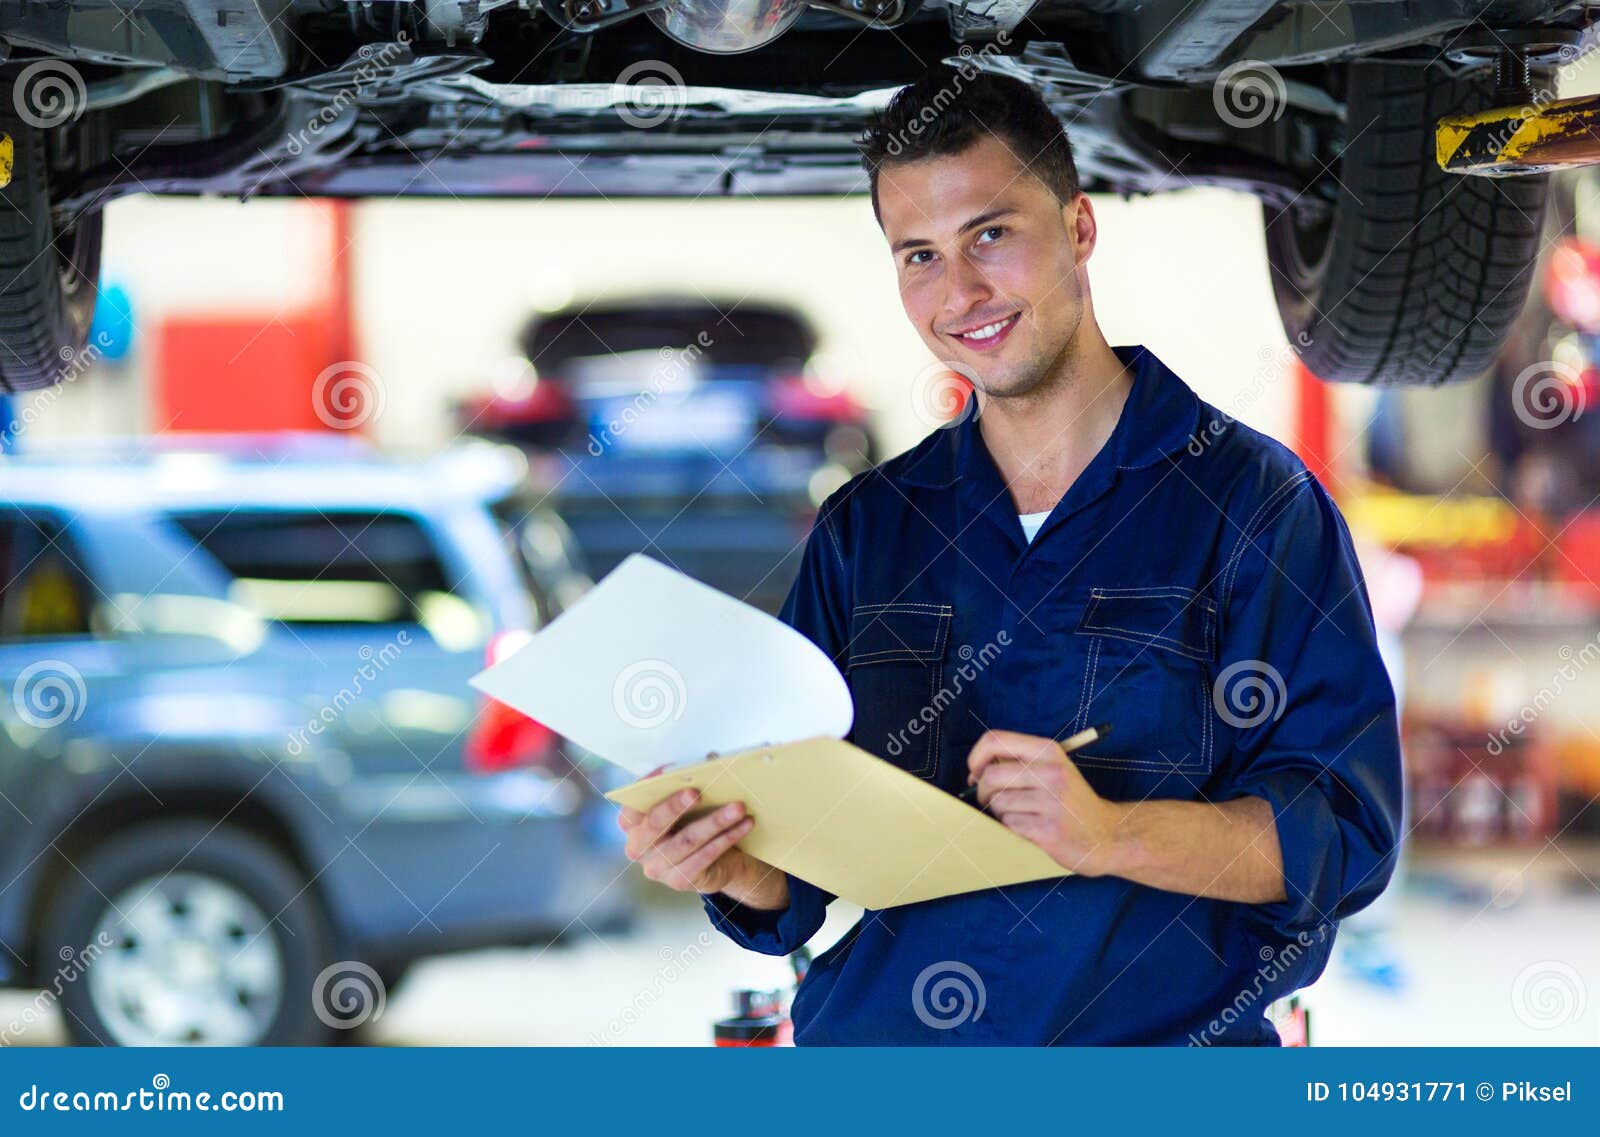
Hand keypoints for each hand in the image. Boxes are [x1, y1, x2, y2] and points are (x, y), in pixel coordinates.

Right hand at [617, 784, 787, 909]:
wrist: (716, 863)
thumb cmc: (693, 824)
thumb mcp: (687, 805)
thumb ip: (689, 782)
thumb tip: (710, 760)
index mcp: (632, 826)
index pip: (631, 807)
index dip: (646, 789)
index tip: (666, 772)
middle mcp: (638, 849)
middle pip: (655, 824)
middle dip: (676, 806)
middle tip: (698, 791)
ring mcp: (657, 868)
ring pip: (687, 840)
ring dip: (715, 821)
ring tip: (738, 807)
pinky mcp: (680, 881)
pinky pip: (706, 856)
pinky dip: (727, 838)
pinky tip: (745, 825)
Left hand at [966, 729, 1128, 874]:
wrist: (1106, 835)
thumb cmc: (1070, 801)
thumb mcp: (1051, 768)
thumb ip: (1016, 762)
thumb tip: (975, 771)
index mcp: (1048, 750)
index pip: (995, 740)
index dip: (975, 757)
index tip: (975, 773)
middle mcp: (1051, 772)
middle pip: (990, 776)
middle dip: (983, 792)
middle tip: (994, 801)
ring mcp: (1052, 801)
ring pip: (997, 803)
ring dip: (1001, 814)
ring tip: (1023, 815)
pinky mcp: (1049, 830)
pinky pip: (1010, 825)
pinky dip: (1014, 829)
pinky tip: (1032, 829)